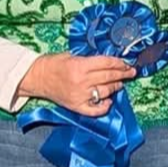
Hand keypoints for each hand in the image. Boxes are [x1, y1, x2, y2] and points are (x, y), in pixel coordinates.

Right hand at [16, 52, 135, 115]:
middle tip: (131, 73)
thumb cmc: (54, 64)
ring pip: (105, 92)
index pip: (107, 64)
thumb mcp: (72, 56)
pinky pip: (94, 110)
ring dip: (115, 88)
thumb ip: (90, 61)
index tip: (127, 64)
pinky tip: (108, 102)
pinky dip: (104, 107)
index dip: (120, 63)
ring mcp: (79, 95)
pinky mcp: (76, 106)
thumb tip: (110, 63)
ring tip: (119, 84)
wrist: (36, 77)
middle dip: (123, 74)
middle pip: (109, 77)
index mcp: (80, 66)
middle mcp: (81, 81)